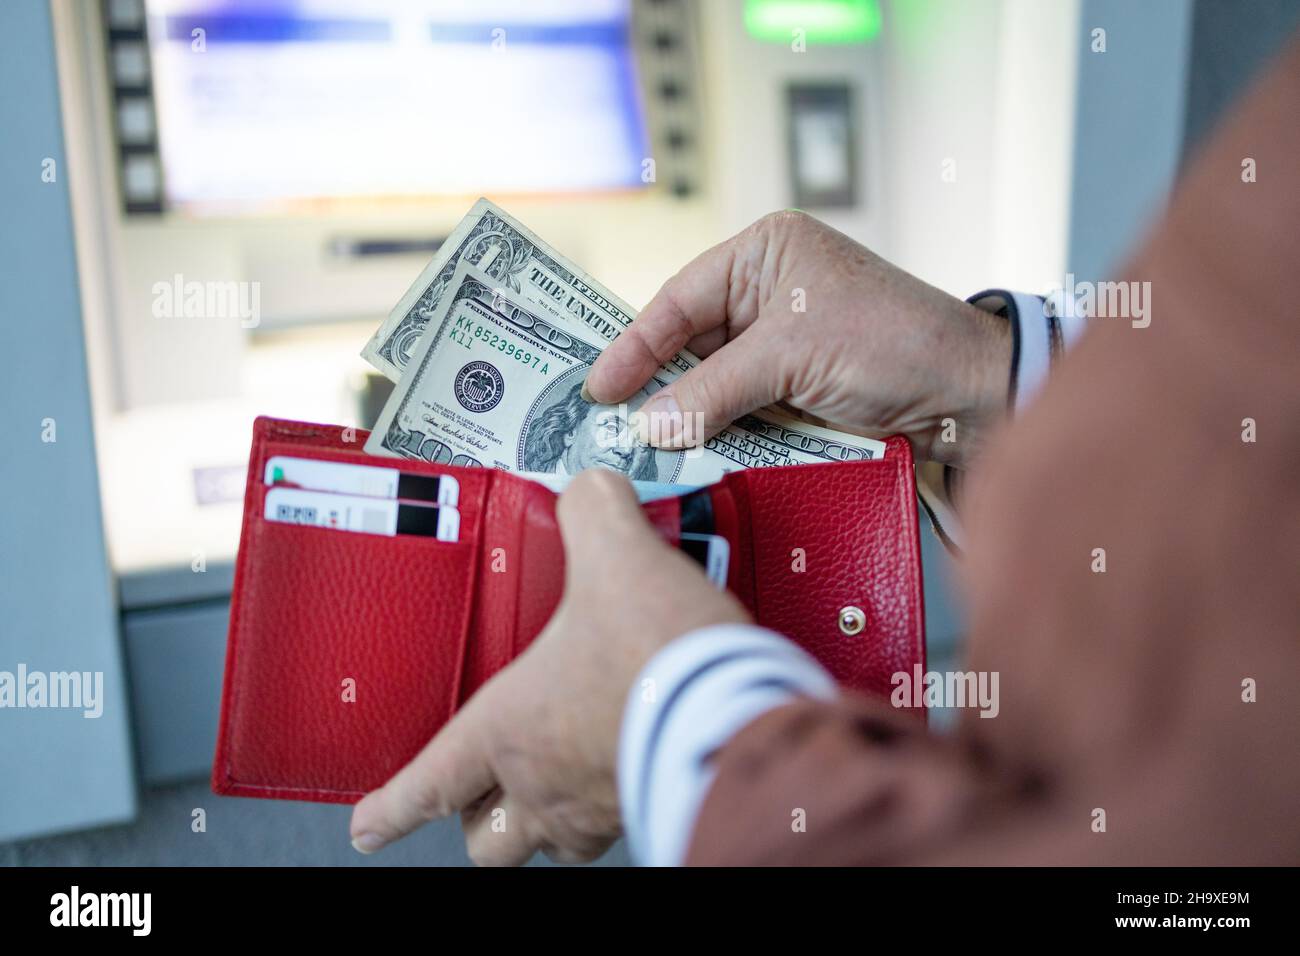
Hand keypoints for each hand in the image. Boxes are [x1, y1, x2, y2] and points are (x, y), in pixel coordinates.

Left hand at [349, 470, 748, 864]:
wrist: (735, 711)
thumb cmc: (659, 656)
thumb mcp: (617, 557)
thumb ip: (592, 513)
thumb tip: (590, 491)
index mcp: (510, 726)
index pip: (427, 784)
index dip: (389, 809)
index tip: (367, 826)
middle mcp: (545, 782)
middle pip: (485, 839)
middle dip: (478, 821)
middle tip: (482, 794)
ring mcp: (597, 807)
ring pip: (552, 846)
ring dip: (547, 821)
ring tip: (561, 782)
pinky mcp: (650, 809)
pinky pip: (617, 827)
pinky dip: (613, 803)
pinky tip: (633, 760)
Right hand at [585, 211, 1010, 467]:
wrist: (971, 394)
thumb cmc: (892, 343)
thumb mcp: (792, 357)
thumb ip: (714, 390)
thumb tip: (649, 426)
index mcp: (765, 253)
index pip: (680, 299)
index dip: (635, 345)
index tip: (600, 388)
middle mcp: (769, 291)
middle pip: (691, 343)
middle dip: (660, 387)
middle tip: (612, 426)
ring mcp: (784, 342)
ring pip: (714, 382)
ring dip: (691, 417)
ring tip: (647, 448)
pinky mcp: (798, 386)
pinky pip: (743, 409)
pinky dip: (723, 432)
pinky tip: (697, 453)